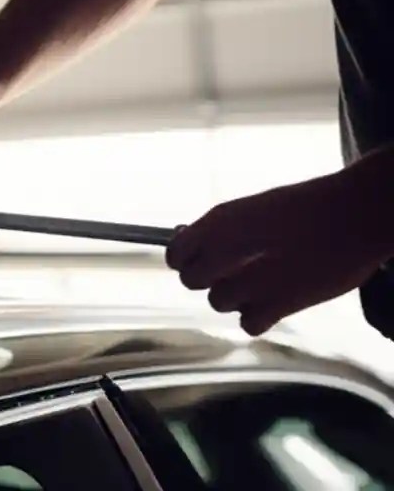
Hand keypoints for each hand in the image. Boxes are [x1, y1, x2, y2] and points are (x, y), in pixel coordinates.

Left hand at [167, 167, 391, 335]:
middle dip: (208, 278)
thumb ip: (219, 230)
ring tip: (262, 280)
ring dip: (234, 296)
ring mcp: (250, 282)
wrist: (355, 215)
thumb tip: (191, 242)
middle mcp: (225, 253)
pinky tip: (273, 300)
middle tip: (234, 270)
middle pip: (192, 282)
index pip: (175, 254)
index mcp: (218, 223)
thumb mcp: (254, 207)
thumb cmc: (308, 206)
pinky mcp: (278, 306)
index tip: (197, 258)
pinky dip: (257, 317)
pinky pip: (248, 324)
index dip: (184, 258)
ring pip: (218, 303)